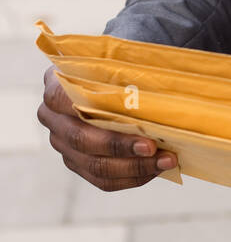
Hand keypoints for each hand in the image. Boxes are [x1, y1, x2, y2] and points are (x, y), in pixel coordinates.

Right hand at [37, 64, 176, 190]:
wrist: (110, 83)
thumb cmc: (115, 70)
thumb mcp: (116, 61)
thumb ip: (124, 71)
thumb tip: (153, 88)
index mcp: (56, 87)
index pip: (63, 99)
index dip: (96, 111)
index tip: (130, 118)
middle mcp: (53, 119)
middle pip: (81, 139)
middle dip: (121, 146)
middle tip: (153, 147)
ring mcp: (63, 145)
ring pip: (94, 166)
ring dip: (133, 167)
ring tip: (165, 161)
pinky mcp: (78, 164)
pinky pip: (103, 180)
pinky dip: (131, 177)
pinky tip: (154, 169)